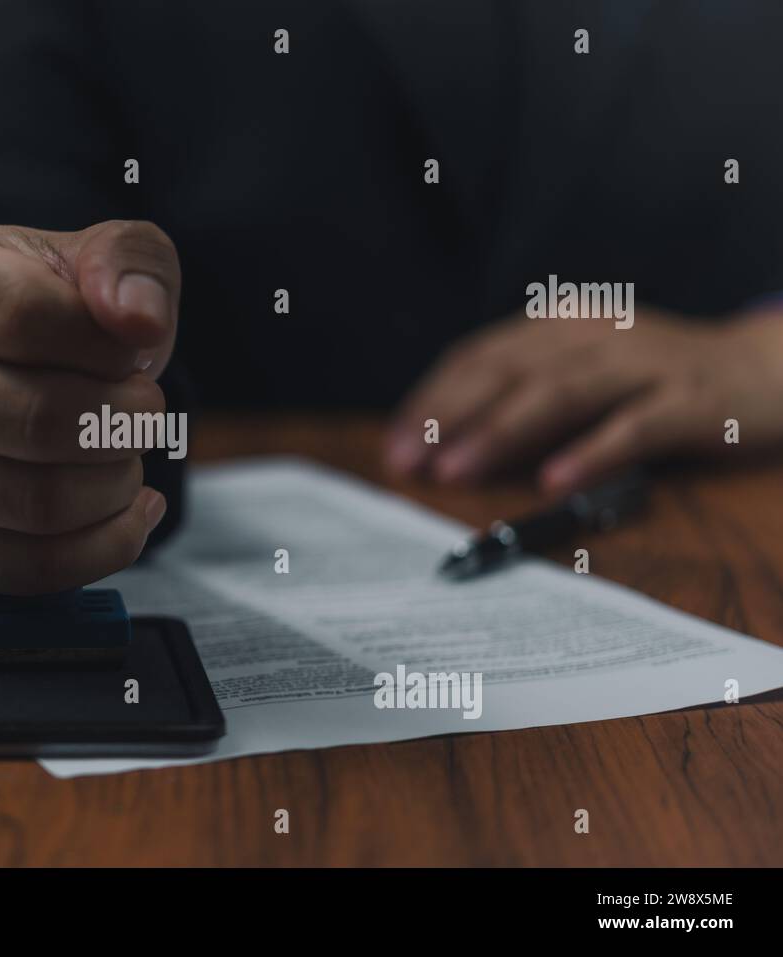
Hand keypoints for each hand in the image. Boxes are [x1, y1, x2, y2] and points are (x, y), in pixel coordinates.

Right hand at [0, 219, 179, 593]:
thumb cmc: (45, 306)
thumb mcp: (97, 255)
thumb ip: (128, 264)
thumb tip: (137, 320)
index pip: (25, 318)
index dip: (109, 346)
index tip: (135, 348)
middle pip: (34, 421)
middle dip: (124, 422)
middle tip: (144, 411)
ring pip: (33, 503)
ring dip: (116, 484)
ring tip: (127, 455)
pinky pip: (23, 569)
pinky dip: (102, 546)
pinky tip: (125, 510)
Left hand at [384, 306, 782, 492]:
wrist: (766, 370)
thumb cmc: (656, 379)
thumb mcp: (583, 369)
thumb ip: (524, 391)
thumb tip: (445, 439)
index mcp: (563, 322)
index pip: (480, 354)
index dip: (432, 397)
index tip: (395, 442)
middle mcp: (598, 332)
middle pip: (509, 369)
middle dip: (450, 416)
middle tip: (408, 461)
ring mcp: (646, 363)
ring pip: (560, 392)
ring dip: (501, 433)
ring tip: (456, 470)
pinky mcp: (691, 401)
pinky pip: (634, 427)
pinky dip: (590, 452)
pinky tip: (551, 482)